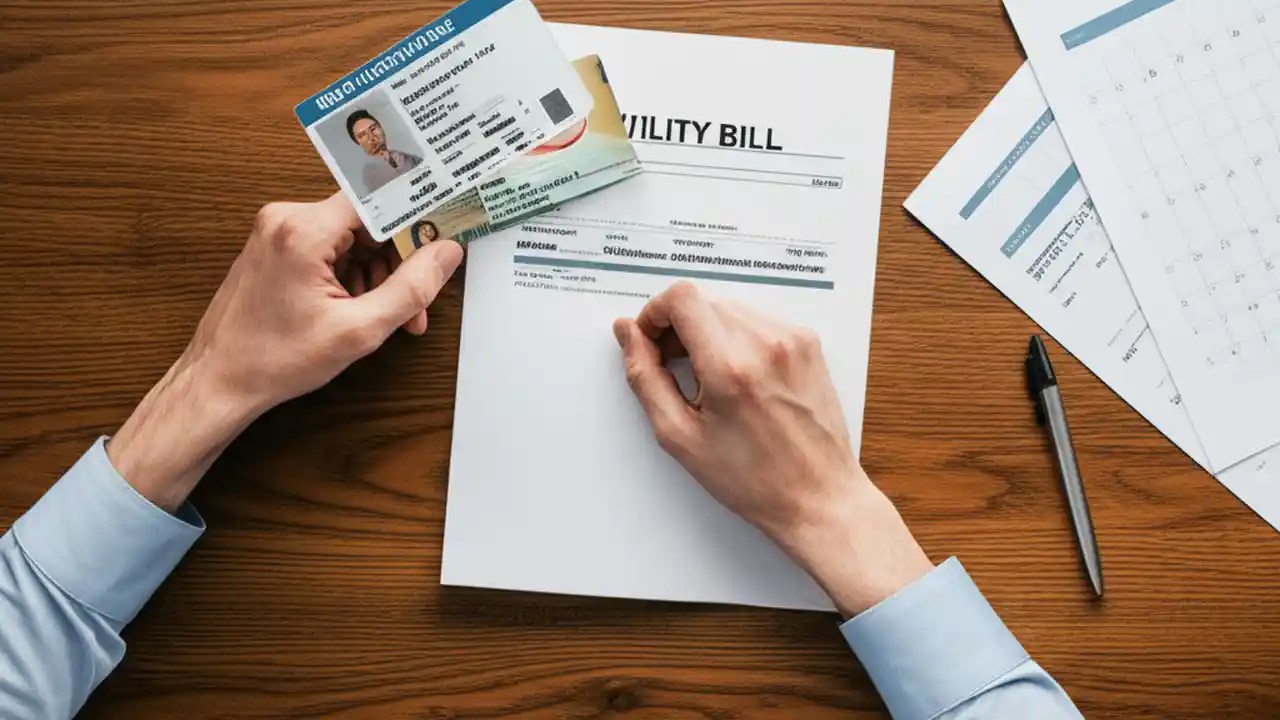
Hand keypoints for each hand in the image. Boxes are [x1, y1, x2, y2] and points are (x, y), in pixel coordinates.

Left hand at [109, 193, 462, 510]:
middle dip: (399, 261)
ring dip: (379, 273)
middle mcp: (287, 219)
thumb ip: (411, 288)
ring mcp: (278, 231)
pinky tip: (362, 308)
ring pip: (353, 237)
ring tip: (389, 316)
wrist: (219, 381)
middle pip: (368, 221)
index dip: (417, 217)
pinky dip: (354, 275)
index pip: (379, 199)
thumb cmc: (275, 359)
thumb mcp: (359, 330)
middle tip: (417, 303)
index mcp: (304, 230)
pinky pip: (332, 248)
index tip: (443, 232)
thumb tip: (445, 252)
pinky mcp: (276, 247)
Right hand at [612, 282, 932, 614]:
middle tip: (672, 365)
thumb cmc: (754, 479)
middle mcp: (766, 343)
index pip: (681, 298)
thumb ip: (645, 377)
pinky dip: (735, 336)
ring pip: (728, 305)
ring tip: (704, 375)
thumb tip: (628, 334)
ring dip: (705, 329)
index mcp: (731, 367)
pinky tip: (734, 374)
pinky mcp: (808, 342)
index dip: (653, 313)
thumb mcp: (680, 437)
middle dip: (677, 324)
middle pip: (702, 298)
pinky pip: (757, 318)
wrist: (819, 497)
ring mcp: (793, 339)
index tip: (650, 341)